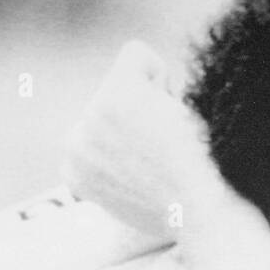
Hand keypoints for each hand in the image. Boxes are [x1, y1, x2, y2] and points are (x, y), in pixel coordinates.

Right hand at [63, 40, 224, 237]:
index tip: (152, 167)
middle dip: (140, 116)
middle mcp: (74, 144)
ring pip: (127, 80)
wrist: (196, 215)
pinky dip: (159, 72)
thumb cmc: (180, 210)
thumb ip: (116, 166)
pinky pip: (136, 54)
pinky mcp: (117, 94)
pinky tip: (174, 113)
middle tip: (165, 156)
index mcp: (74, 170)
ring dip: (153, 102)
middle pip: (108, 99)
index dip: (132, 136)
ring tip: (170, 141)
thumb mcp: (133, 193)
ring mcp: (92, 118)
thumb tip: (127, 147)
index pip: (96, 124)